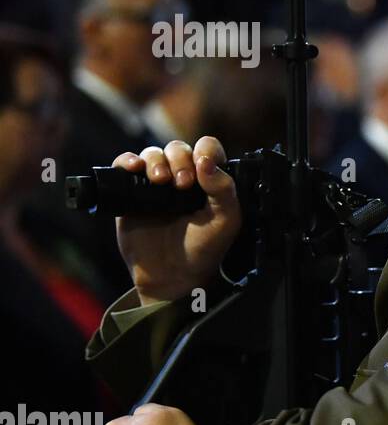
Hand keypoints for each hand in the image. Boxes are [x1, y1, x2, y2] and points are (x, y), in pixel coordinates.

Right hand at [114, 137, 241, 303]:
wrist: (172, 275)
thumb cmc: (204, 248)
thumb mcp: (225, 220)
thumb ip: (224, 189)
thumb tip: (206, 162)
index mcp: (209, 179)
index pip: (207, 148)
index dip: (205, 151)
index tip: (202, 168)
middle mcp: (182, 177)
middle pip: (178, 148)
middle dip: (180, 159)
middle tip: (182, 184)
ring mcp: (155, 184)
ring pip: (152, 154)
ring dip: (156, 160)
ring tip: (159, 180)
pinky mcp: (130, 193)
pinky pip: (125, 165)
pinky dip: (126, 161)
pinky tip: (133, 168)